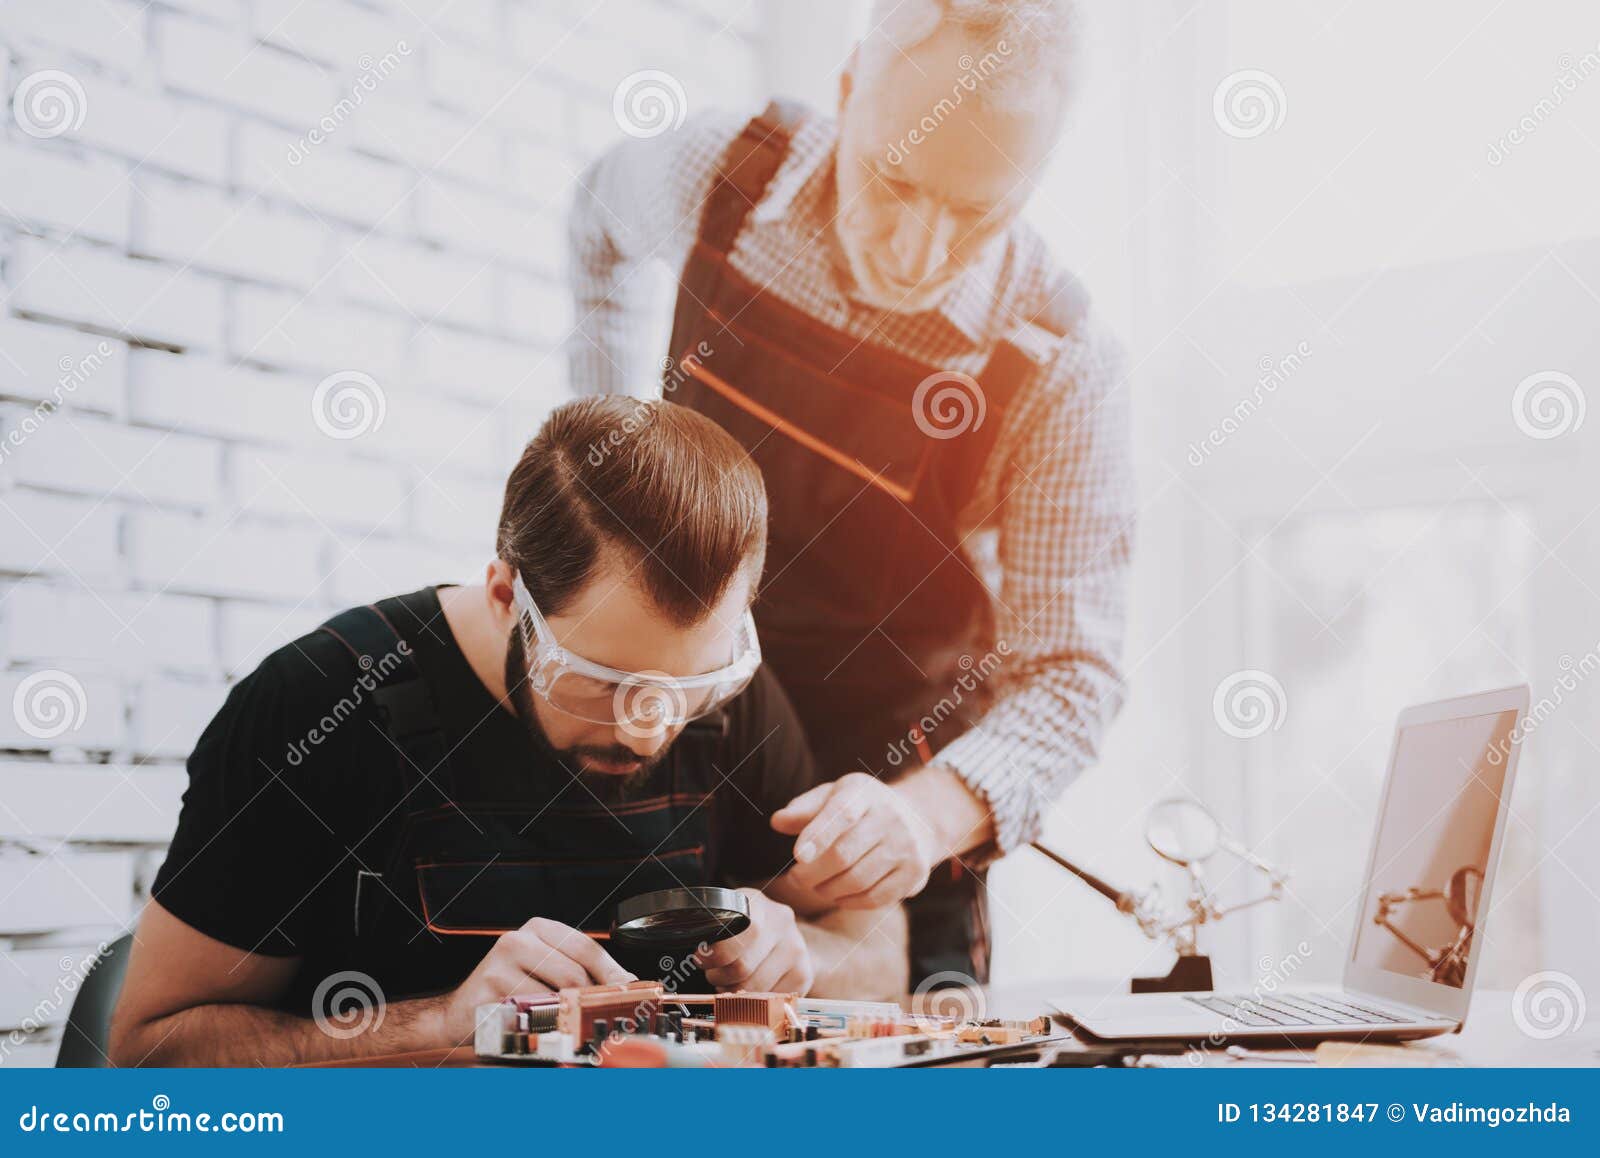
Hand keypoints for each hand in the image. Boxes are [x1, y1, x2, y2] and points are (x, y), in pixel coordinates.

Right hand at [441, 917, 632, 1042]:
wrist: (460, 1015)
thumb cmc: (509, 993)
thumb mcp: (545, 972)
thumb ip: (579, 972)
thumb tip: (625, 986)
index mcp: (540, 929)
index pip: (588, 946)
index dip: (613, 972)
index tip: (630, 991)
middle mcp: (520, 938)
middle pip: (576, 971)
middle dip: (593, 998)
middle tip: (601, 1016)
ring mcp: (503, 960)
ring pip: (557, 991)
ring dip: (569, 1013)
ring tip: (568, 1024)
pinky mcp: (492, 985)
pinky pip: (534, 1008)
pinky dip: (545, 1023)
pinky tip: (542, 1028)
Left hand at [701, 888, 813, 994]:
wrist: (783, 937)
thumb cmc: (743, 930)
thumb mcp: (728, 918)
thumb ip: (713, 930)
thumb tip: (699, 955)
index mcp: (757, 904)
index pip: (743, 931)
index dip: (717, 952)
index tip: (701, 959)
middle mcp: (782, 924)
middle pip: (743, 967)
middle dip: (720, 977)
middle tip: (714, 975)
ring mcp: (796, 950)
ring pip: (755, 989)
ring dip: (735, 992)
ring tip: (731, 982)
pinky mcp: (803, 975)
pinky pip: (770, 1000)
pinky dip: (755, 1001)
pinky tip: (751, 989)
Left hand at [771, 772, 942, 907]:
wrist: (918, 819)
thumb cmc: (863, 808)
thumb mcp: (834, 797)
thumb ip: (804, 809)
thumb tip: (777, 822)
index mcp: (865, 793)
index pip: (842, 814)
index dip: (818, 835)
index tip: (798, 856)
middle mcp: (891, 817)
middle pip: (844, 855)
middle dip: (812, 874)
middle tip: (796, 879)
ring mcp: (907, 847)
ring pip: (857, 880)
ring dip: (827, 890)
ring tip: (815, 886)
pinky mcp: (915, 873)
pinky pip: (875, 898)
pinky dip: (850, 901)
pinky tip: (838, 895)